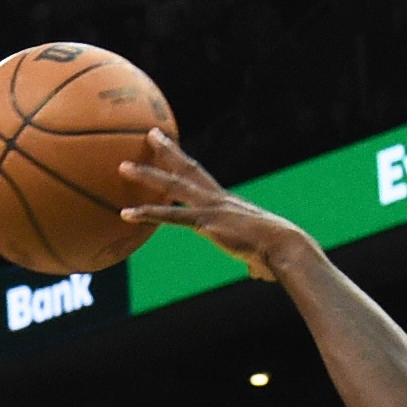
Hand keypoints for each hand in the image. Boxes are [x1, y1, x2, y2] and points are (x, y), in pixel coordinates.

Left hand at [116, 128, 311, 280]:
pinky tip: (126, 214)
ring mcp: (210, 207)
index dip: (185, 163)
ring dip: (147, 175)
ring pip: (172, 185)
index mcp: (227, 203)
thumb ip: (252, 260)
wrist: (283, 246)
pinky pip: (170, 217)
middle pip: (187, 168)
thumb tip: (257, 272)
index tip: (174, 150)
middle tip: (150, 134)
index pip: (201, 178)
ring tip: (123, 167)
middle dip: (168, 150)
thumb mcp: (259, 253)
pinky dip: (147, 214)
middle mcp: (217, 198)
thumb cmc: (275, 255)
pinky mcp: (205, 223)